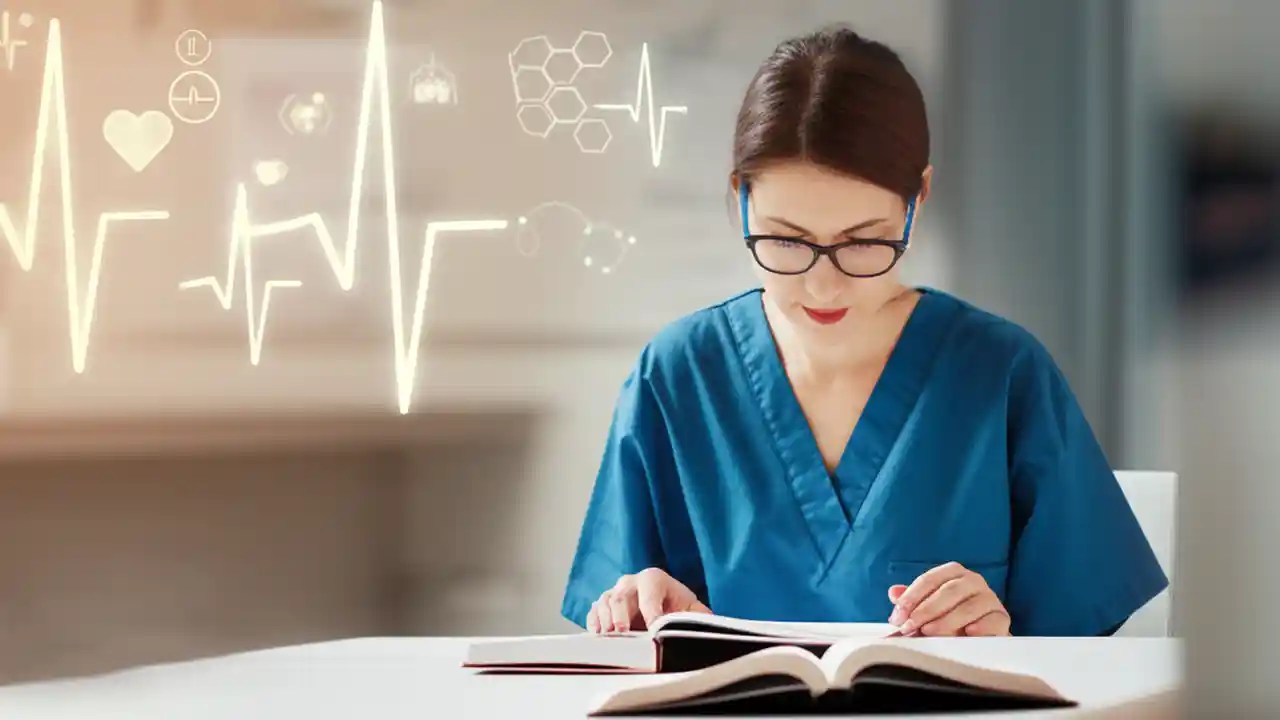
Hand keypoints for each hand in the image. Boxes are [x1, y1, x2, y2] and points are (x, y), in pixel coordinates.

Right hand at [587, 568, 710, 633]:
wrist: (664, 608)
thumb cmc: (678, 608)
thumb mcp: (693, 610)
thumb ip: (700, 616)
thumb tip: (706, 627)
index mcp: (653, 578)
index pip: (649, 591)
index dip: (651, 610)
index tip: (654, 628)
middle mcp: (630, 583)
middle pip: (621, 596)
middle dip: (621, 615)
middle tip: (623, 632)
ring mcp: (614, 594)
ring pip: (604, 602)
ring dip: (605, 620)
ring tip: (610, 637)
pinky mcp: (603, 608)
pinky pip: (594, 612)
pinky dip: (594, 623)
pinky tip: (598, 635)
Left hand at [887, 562, 1010, 636]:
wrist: (981, 633)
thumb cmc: (950, 616)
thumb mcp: (928, 605)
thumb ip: (911, 599)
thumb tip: (893, 592)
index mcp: (953, 572)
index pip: (929, 580)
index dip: (910, 598)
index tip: (897, 617)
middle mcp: (973, 580)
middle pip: (948, 591)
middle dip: (925, 610)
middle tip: (909, 627)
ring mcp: (990, 598)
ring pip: (968, 607)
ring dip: (946, 621)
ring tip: (929, 633)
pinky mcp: (1002, 618)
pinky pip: (992, 622)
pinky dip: (979, 628)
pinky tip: (966, 634)